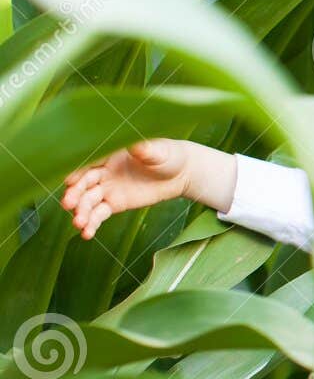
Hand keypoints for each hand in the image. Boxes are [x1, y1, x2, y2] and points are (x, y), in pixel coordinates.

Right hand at [61, 139, 190, 239]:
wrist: (180, 174)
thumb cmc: (167, 155)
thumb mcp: (158, 151)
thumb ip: (145, 150)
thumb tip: (136, 145)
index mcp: (108, 153)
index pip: (88, 162)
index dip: (78, 171)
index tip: (69, 180)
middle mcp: (103, 171)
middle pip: (83, 183)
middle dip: (75, 193)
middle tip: (68, 204)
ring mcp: (107, 188)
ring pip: (89, 201)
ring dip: (81, 212)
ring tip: (79, 224)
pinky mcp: (114, 204)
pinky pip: (99, 214)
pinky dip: (92, 223)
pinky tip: (87, 234)